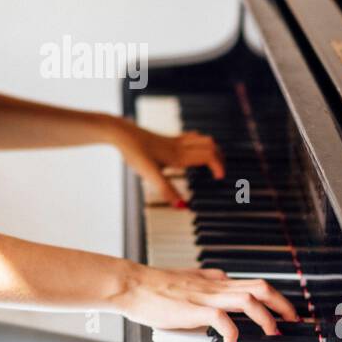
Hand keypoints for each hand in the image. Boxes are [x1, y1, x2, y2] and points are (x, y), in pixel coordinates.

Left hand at [110, 118, 224, 205]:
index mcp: (179, 155)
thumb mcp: (150, 174)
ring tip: (212, 162)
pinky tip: (191, 152)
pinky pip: (189, 138)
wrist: (121, 134)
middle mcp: (180, 146)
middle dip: (219, 158)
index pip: (209, 155)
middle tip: (219, 173)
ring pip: (201, 139)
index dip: (219, 166)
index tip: (220, 178)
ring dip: (211, 149)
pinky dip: (198, 144)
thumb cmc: (134, 151)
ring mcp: (173, 141)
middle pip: (210, 145)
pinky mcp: (166, 139)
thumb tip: (182, 207)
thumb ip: (167, 190)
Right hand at [111, 264, 299, 341]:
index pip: (253, 284)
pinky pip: (221, 318)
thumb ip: (206, 282)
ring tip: (274, 333)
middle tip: (294, 321)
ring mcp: (206, 297)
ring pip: (248, 299)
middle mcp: (216, 286)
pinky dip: (233, 331)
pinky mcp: (194, 309)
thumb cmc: (155, 286)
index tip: (285, 313)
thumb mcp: (188, 280)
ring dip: (266, 317)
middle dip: (282, 304)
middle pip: (260, 287)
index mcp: (215, 280)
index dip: (274, 298)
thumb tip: (221, 281)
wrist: (132, 284)